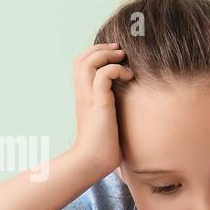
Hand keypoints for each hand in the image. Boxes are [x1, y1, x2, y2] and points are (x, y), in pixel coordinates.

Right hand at [71, 42, 132, 180]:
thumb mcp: (108, 122)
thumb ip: (112, 110)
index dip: (95, 53)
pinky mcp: (99, 104)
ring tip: (123, 58)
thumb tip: (128, 107)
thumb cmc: (103, 147)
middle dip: (100, 48)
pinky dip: (115, 69)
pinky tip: (128, 77)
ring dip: (106, 54)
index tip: (114, 54)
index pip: (80, 65)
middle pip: (81, 58)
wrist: (93, 162)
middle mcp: (82, 94)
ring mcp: (88, 98)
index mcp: (83, 96)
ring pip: (87, 62)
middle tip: (119, 49)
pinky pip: (103, 75)